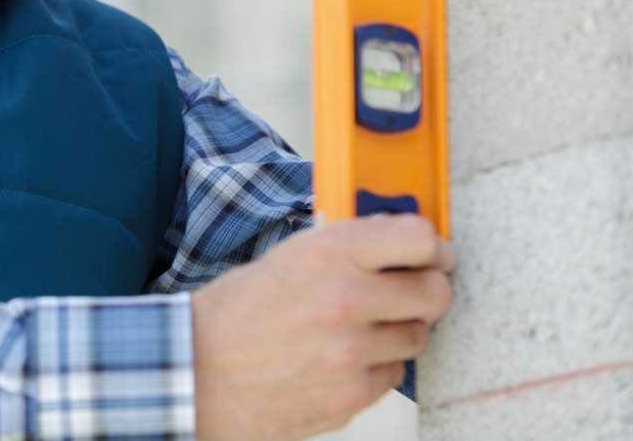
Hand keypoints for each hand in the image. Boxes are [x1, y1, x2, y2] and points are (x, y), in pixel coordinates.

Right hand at [189, 214, 454, 440]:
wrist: (198, 370)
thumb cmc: (235, 314)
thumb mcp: (287, 258)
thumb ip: (345, 248)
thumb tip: (398, 243)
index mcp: (328, 253)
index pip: (418, 239)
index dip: (431, 246)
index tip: (432, 252)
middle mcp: (346, 298)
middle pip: (434, 291)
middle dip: (428, 289)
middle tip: (414, 290)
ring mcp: (352, 351)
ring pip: (418, 336)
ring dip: (400, 329)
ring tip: (364, 327)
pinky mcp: (352, 394)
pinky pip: (395, 373)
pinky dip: (377, 365)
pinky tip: (346, 357)